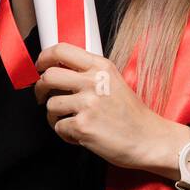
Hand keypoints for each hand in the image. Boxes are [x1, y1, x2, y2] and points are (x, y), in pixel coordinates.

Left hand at [33, 43, 189, 180]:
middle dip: (40, 89)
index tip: (40, 66)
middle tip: (43, 96)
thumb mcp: (114, 81)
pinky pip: (58, 127)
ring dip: (55, 116)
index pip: (61, 50)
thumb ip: (89, 73)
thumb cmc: (131, 114)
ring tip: (71, 121)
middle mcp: (94, 82)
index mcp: (101, 67)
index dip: (43, 58)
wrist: (149, 139)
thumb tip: (57, 70)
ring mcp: (88, 104)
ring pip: (50, 105)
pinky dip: (65, 134)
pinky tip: (80, 134)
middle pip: (48, 76)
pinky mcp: (83, 126)